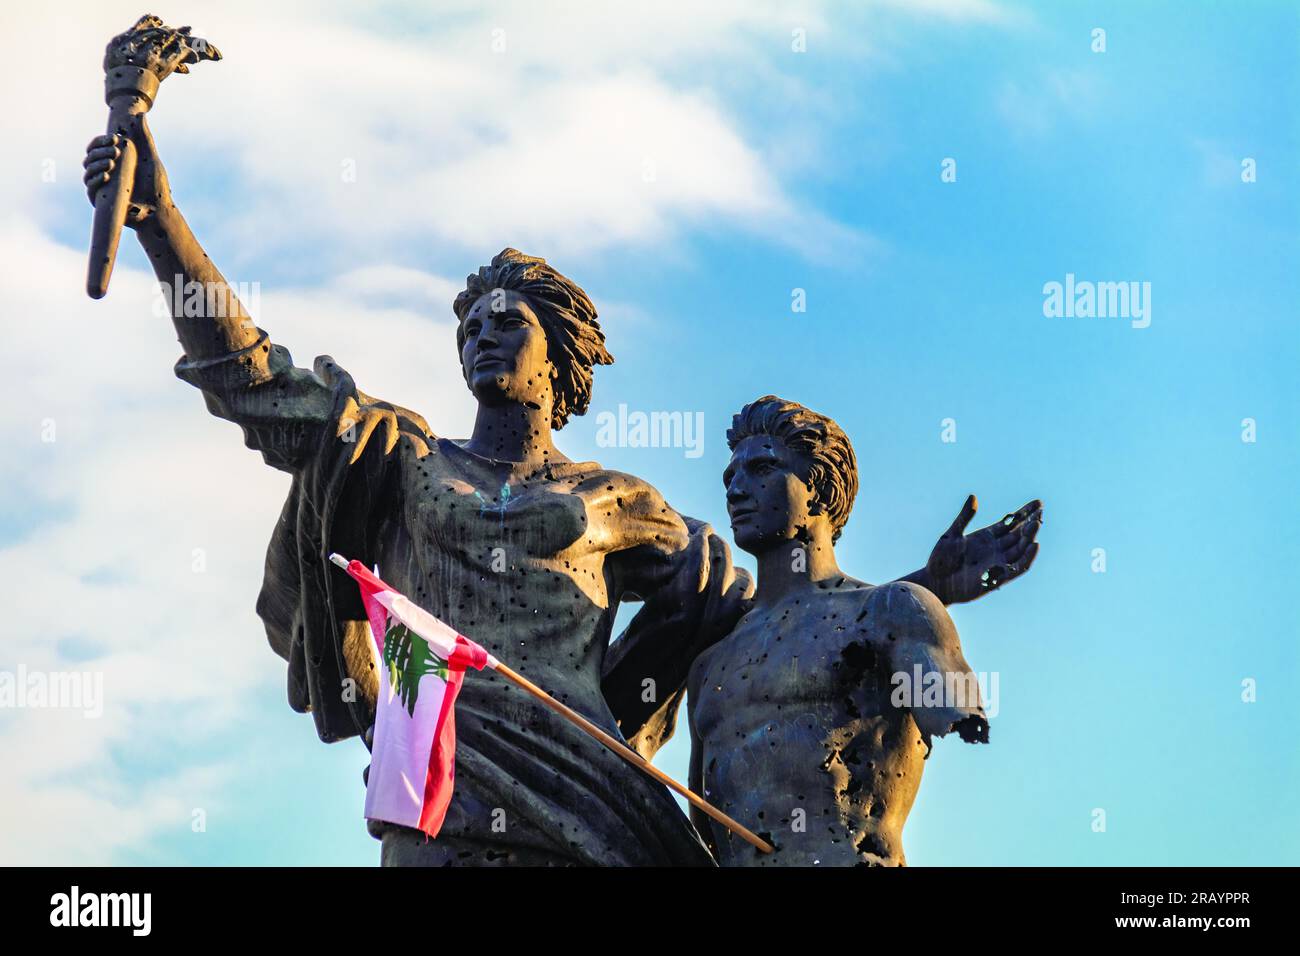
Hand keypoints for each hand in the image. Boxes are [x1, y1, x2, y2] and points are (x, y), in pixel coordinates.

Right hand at [82, 124, 170, 227]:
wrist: (159, 211)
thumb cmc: (156, 186)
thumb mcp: (150, 158)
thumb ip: (144, 137)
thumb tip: (140, 114)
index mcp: (113, 161)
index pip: (97, 146)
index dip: (101, 141)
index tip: (115, 139)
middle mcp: (105, 172)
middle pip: (90, 156)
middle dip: (100, 150)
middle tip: (116, 151)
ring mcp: (102, 187)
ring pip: (88, 171)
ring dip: (97, 163)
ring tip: (112, 162)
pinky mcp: (101, 201)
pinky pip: (91, 188)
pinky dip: (96, 180)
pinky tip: (106, 175)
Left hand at [924, 495, 1041, 603]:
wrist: (935, 583)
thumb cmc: (941, 560)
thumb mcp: (952, 535)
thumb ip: (964, 517)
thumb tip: (973, 497)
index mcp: (987, 537)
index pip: (1011, 522)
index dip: (1024, 513)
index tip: (1038, 503)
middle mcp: (996, 549)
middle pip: (1019, 534)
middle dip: (1031, 523)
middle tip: (1041, 511)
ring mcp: (998, 563)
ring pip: (1021, 548)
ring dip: (1029, 537)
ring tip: (1036, 524)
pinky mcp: (998, 577)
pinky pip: (1018, 567)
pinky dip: (1028, 557)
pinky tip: (1034, 545)